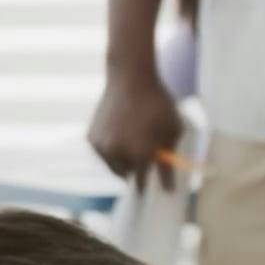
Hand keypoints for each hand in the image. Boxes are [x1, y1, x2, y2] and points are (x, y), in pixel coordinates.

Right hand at [87, 66, 185, 186]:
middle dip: (136, 168)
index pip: (142, 183)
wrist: (131, 77)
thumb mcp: (173, 130)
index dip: (149, 183)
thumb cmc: (157, 102)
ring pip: (113, 165)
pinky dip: (111, 149)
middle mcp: (117, 153)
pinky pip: (103, 153)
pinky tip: (120, 131)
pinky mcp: (91, 139)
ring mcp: (101, 146)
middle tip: (144, 153)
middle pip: (127, 176)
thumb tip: (168, 187)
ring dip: (122, 160)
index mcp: (140, 153)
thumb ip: (169, 159)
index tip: (154, 184)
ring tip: (133, 139)